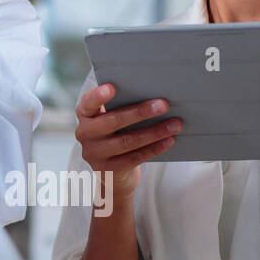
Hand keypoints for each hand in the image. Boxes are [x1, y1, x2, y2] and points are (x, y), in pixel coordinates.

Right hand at [74, 84, 182, 199]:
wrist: (112, 171)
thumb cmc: (117, 134)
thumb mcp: (111, 119)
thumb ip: (121, 107)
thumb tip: (154, 97)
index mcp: (85, 115)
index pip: (88, 103)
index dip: (98, 96)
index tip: (112, 87)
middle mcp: (84, 133)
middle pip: (113, 121)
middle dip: (140, 112)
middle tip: (164, 105)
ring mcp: (94, 154)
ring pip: (127, 141)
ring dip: (154, 131)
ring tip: (175, 124)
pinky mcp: (108, 170)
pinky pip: (135, 157)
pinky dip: (155, 148)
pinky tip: (169, 140)